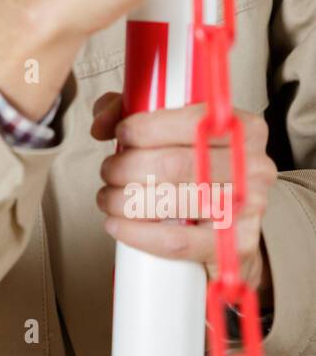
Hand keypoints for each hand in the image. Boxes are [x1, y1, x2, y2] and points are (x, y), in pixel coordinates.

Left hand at [91, 92, 276, 303]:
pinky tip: (117, 225)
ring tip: (107, 198)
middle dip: (127, 167)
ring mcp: (249, 208)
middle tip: (108, 171)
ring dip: (125, 201)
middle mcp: (254, 166)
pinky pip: (177, 242)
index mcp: (243, 128)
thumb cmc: (197, 166)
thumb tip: (101, 124)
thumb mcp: (169, 126)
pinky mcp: (236, 245)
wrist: (228, 219)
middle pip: (176, 165)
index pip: (192, 122)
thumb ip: (131, 109)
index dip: (146, 128)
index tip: (120, 133)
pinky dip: (139, 234)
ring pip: (173, 202)